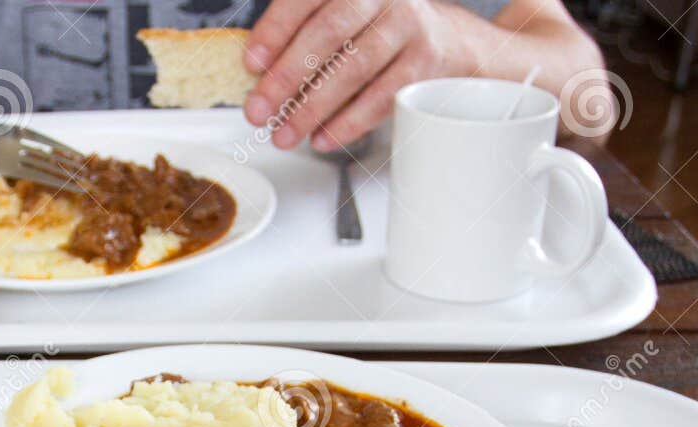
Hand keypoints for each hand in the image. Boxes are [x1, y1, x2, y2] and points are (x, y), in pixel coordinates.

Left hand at [244, 0, 466, 149]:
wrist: (446, 40)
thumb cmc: (376, 32)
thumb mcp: (339, 18)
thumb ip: (300, 37)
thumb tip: (256, 76)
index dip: (275, 30)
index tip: (251, 64)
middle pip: (329, 32)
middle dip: (287, 76)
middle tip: (259, 111)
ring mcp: (407, 25)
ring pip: (354, 68)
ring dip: (313, 108)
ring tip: (285, 134)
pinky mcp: (424, 61)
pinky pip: (381, 96)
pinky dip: (348, 122)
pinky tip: (322, 138)